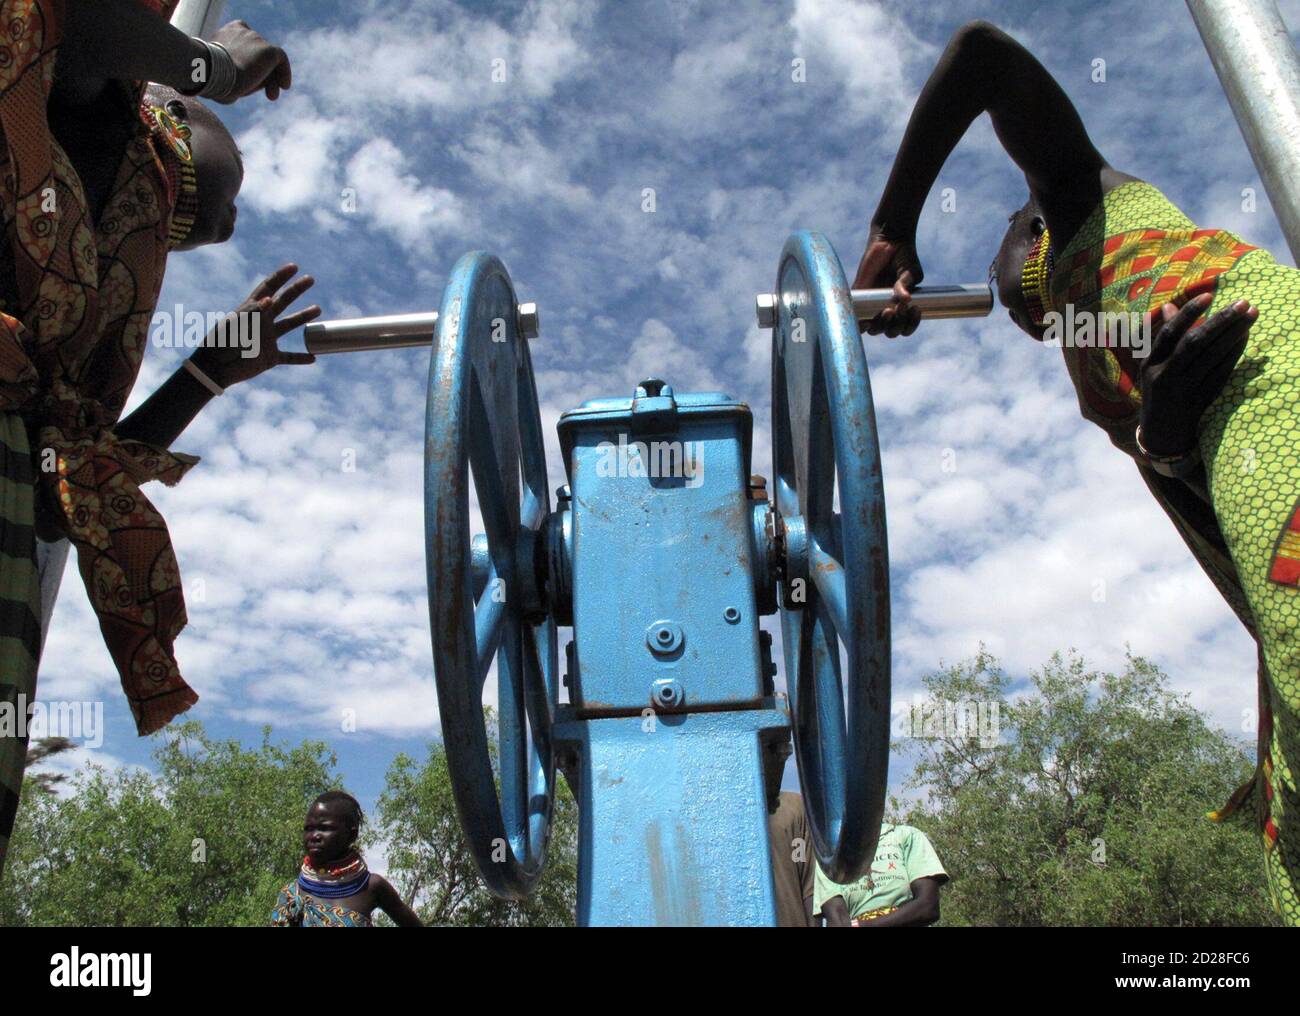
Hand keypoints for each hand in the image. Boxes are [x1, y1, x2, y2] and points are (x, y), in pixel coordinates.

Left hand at [190, 265, 319, 388]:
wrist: (215, 369)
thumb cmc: (222, 343)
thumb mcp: (235, 324)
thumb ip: (252, 311)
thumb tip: (270, 298)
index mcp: (252, 310)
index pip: (268, 288)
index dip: (280, 276)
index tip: (294, 267)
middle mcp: (262, 322)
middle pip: (283, 301)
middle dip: (296, 289)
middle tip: (310, 280)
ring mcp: (267, 339)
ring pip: (289, 325)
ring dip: (303, 317)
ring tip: (317, 309)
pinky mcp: (270, 358)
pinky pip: (288, 357)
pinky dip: (300, 358)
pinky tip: (312, 358)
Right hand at [210, 20, 291, 101]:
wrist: (210, 71)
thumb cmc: (208, 78)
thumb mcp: (215, 75)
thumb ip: (227, 74)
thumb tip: (232, 91)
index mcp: (226, 32)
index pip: (243, 44)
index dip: (249, 61)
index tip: (249, 78)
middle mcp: (241, 31)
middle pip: (257, 53)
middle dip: (262, 74)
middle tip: (266, 94)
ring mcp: (255, 39)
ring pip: (269, 60)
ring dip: (271, 79)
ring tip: (271, 96)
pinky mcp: (268, 50)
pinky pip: (281, 59)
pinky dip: (284, 73)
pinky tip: (284, 87)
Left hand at [852, 226, 924, 336]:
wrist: (889, 240)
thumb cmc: (903, 257)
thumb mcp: (909, 272)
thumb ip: (906, 286)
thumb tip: (905, 301)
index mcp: (901, 307)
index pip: (905, 327)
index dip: (910, 325)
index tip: (914, 310)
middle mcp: (887, 309)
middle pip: (890, 332)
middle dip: (895, 326)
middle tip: (896, 310)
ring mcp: (872, 305)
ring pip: (874, 329)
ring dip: (881, 326)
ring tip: (887, 312)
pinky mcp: (859, 296)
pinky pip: (855, 317)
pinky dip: (859, 324)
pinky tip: (865, 321)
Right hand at [1138, 292, 1255, 455]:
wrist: (1161, 435)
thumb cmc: (1158, 392)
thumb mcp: (1152, 366)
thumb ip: (1162, 337)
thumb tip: (1168, 306)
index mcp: (1149, 364)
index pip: (1169, 334)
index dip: (1188, 313)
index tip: (1209, 294)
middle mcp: (1164, 376)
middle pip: (1194, 343)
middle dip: (1220, 320)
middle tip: (1243, 303)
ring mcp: (1183, 389)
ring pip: (1211, 357)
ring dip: (1233, 334)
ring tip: (1251, 315)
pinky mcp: (1200, 400)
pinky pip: (1221, 372)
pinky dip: (1234, 353)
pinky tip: (1244, 338)